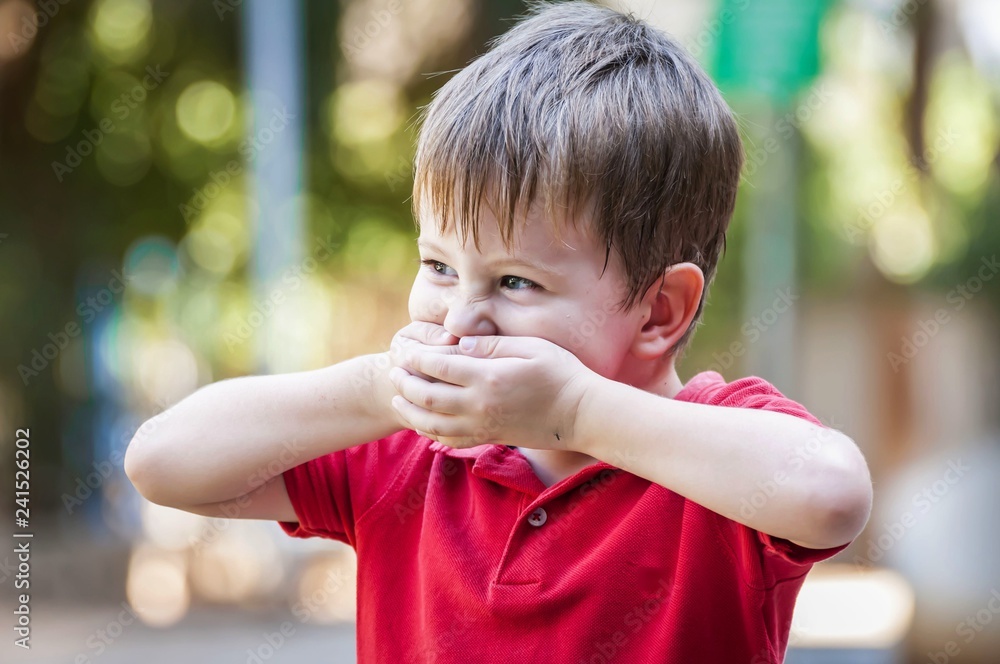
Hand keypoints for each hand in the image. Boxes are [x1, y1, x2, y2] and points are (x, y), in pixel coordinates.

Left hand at [387, 334, 594, 450]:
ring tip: (397, 397)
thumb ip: (491, 344)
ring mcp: (483, 426)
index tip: (404, 349)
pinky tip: (421, 421)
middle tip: (394, 371)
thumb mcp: (530, 346)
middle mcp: (480, 405)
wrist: (581, 414)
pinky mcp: (489, 438)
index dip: (415, 357)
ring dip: (408, 410)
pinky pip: (449, 439)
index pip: (438, 366)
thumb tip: (457, 343)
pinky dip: (428, 431)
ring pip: (431, 423)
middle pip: (426, 397)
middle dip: (405, 383)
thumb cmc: (561, 373)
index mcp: (488, 377)